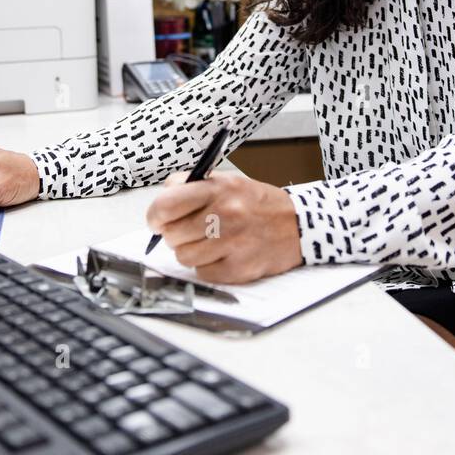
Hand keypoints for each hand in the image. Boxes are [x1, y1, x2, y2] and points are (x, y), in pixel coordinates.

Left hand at [145, 170, 302, 283]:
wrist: (298, 225)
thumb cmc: (258, 204)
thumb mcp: (228, 182)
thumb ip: (192, 186)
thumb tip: (161, 203)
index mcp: (218, 188)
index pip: (166, 205)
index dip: (155, 216)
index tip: (157, 221)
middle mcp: (225, 214)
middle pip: (172, 235)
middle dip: (175, 235)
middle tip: (190, 231)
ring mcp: (233, 243)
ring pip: (184, 256)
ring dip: (192, 252)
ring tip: (210, 242)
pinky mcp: (239, 268)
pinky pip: (202, 273)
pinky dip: (207, 267)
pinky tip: (223, 254)